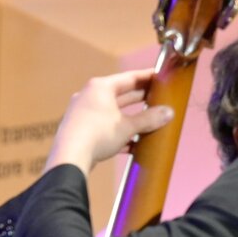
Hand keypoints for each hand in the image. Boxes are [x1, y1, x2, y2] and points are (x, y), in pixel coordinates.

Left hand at [46, 70, 173, 172]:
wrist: (69, 159)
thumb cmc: (98, 135)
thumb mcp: (128, 126)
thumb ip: (149, 118)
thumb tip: (168, 113)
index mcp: (100, 87)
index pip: (129, 78)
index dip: (148, 77)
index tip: (162, 77)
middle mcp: (88, 97)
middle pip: (120, 95)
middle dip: (140, 99)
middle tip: (159, 98)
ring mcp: (81, 115)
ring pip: (111, 114)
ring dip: (130, 119)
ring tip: (149, 122)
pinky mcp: (78, 132)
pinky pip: (103, 129)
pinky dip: (117, 134)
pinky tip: (132, 144)